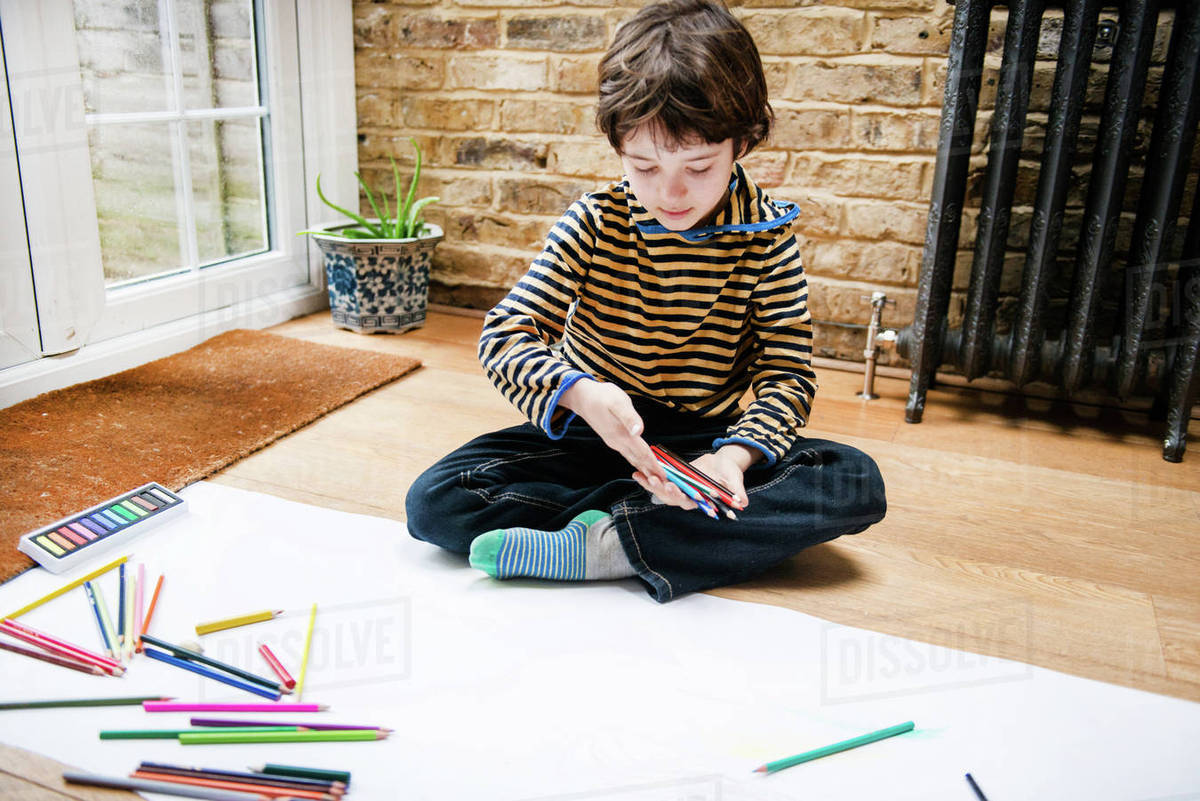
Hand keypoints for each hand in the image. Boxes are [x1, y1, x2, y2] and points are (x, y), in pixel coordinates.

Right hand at [559, 379, 677, 498]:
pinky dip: (638, 461)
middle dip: (652, 473)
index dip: (655, 466)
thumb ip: (629, 417)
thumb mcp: (617, 402)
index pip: (643, 454)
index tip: (666, 478)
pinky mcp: (612, 439)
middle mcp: (618, 443)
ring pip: (633, 459)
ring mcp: (614, 442)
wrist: (582, 398)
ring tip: (656, 479)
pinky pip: (628, 454)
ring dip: (645, 469)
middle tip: (666, 485)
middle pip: (639, 461)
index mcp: (622, 435)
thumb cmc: (601, 396)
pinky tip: (642, 463)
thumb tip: (639, 431)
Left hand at [632, 445, 755, 512]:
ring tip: (639, 475)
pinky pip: (660, 478)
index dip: (678, 497)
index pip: (687, 502)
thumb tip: (742, 502)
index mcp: (700, 500)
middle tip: (653, 479)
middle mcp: (687, 496)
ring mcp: (679, 488)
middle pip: (669, 497)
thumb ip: (737, 492)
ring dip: (650, 483)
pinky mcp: (674, 478)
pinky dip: (649, 476)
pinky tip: (638, 471)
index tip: (672, 488)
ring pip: (661, 490)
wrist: (723, 463)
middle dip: (660, 489)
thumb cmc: (730, 474)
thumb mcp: (735, 480)